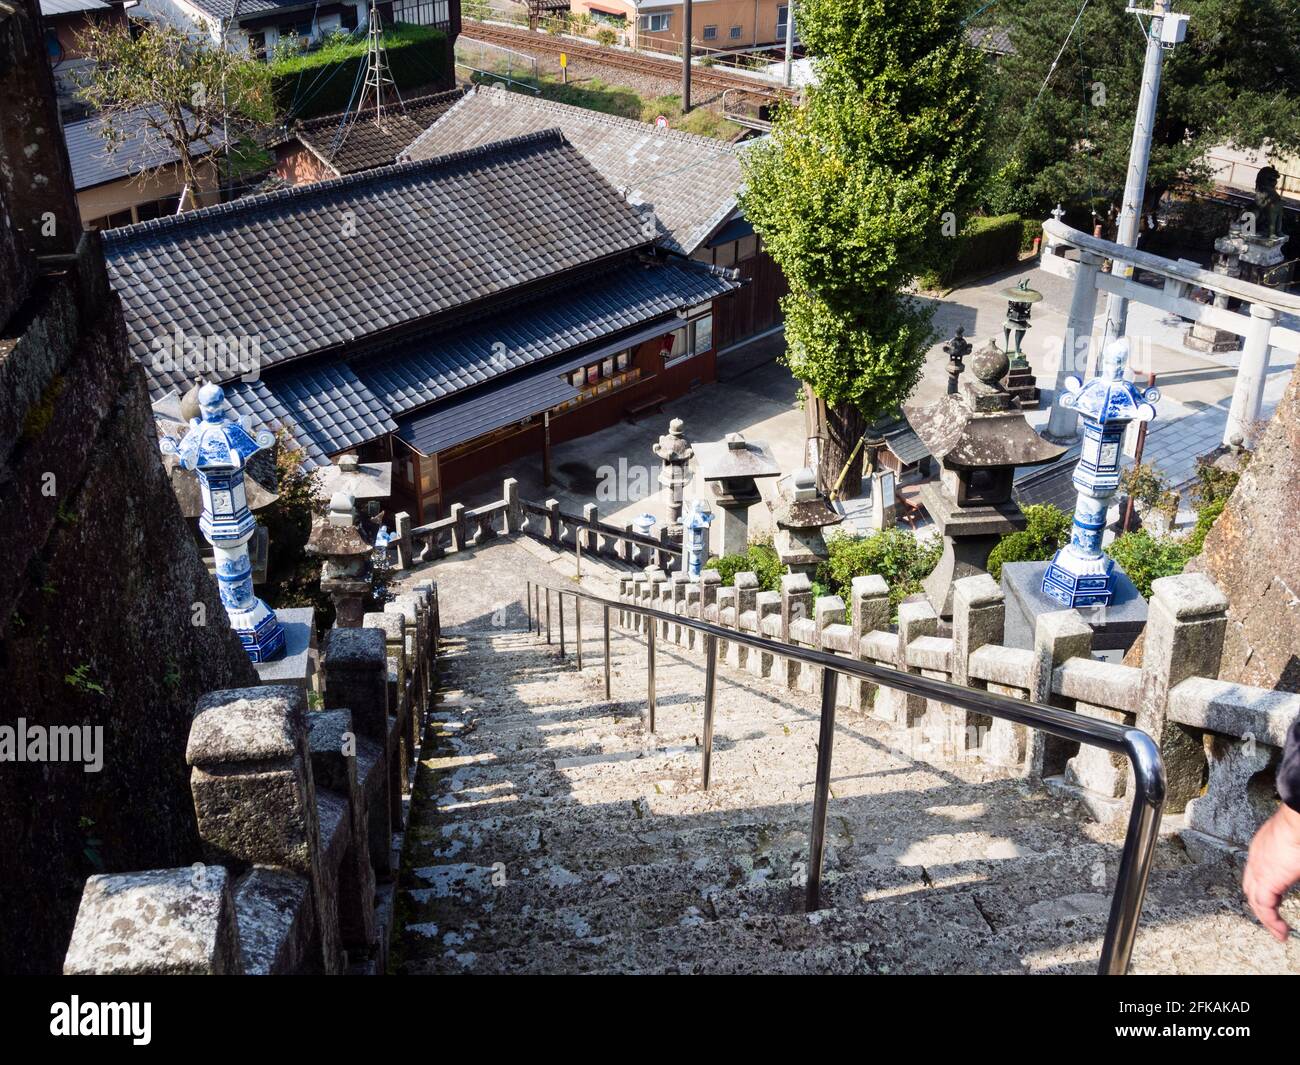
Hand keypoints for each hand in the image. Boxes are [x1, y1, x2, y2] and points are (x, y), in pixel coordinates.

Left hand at [1243, 803, 1299, 941]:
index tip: (1274, 900)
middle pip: (1251, 887)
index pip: (1257, 873)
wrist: (1299, 819)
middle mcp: (1257, 858)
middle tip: (1272, 920)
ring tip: (1278, 932)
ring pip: (1255, 898)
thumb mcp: (1295, 851)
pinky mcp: (1266, 878)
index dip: (1263, 887)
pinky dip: (1270, 921)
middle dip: (1260, 905)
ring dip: (1265, 917)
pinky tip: (1280, 931)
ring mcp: (1259, 868)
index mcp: (1264, 848)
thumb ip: (1293, 862)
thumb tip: (1295, 866)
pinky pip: (1263, 906)